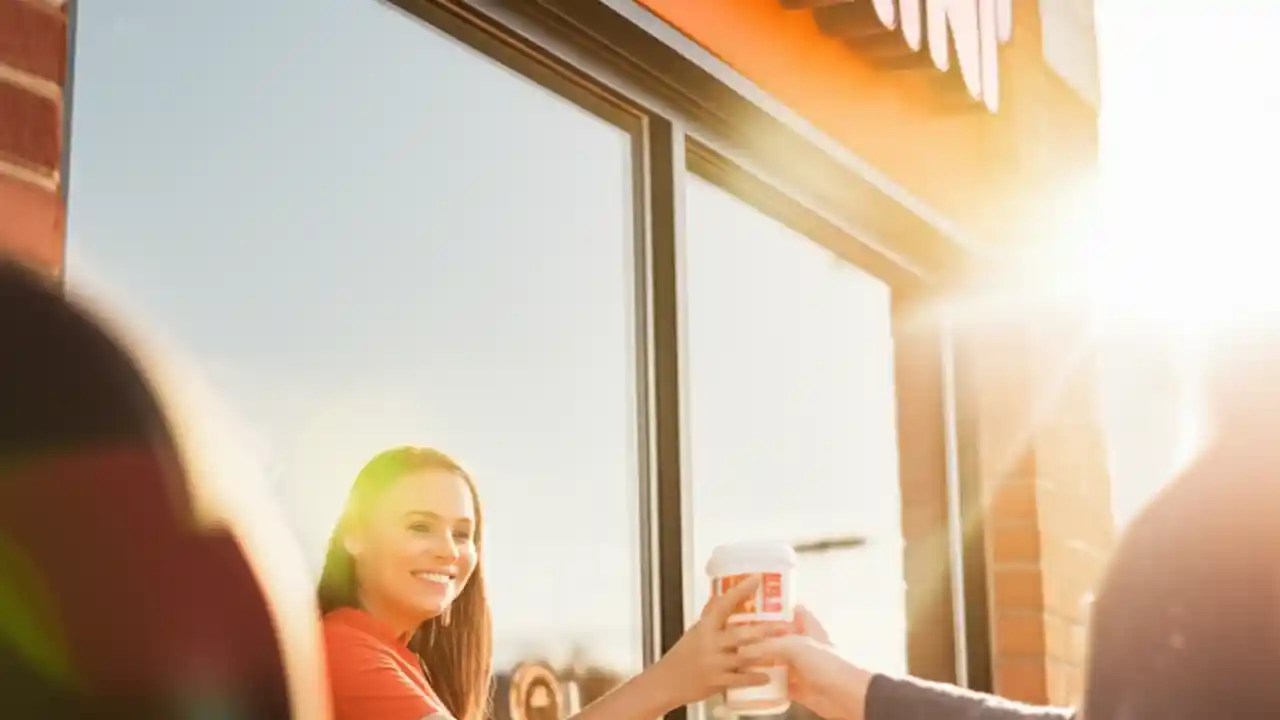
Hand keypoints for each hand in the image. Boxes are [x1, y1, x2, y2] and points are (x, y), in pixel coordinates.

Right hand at [650, 576, 791, 708]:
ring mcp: (713, 663)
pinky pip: (739, 679)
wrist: (666, 682)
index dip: (740, 590)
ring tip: (784, 649)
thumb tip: (718, 596)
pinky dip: (754, 677)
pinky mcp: (716, 682)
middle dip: (764, 629)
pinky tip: (768, 676)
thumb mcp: (694, 632)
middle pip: (741, 633)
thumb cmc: (681, 655)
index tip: (757, 578)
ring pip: (744, 656)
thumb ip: (709, 616)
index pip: (723, 604)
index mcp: (704, 627)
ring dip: (765, 653)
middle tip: (784, 625)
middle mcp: (709, 643)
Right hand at [737, 605, 872, 719]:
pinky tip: (749, 681)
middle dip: (762, 637)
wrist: (845, 696)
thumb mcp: (794, 647)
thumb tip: (742, 649)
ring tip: (736, 657)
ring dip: (761, 661)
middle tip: (737, 634)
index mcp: (808, 629)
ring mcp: (801, 668)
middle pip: (780, 638)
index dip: (778, 607)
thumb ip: (768, 646)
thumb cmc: (825, 664)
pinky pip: (777, 684)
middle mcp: (804, 646)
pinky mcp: (798, 688)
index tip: (754, 604)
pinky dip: (765, 684)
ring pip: (777, 661)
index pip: (793, 611)